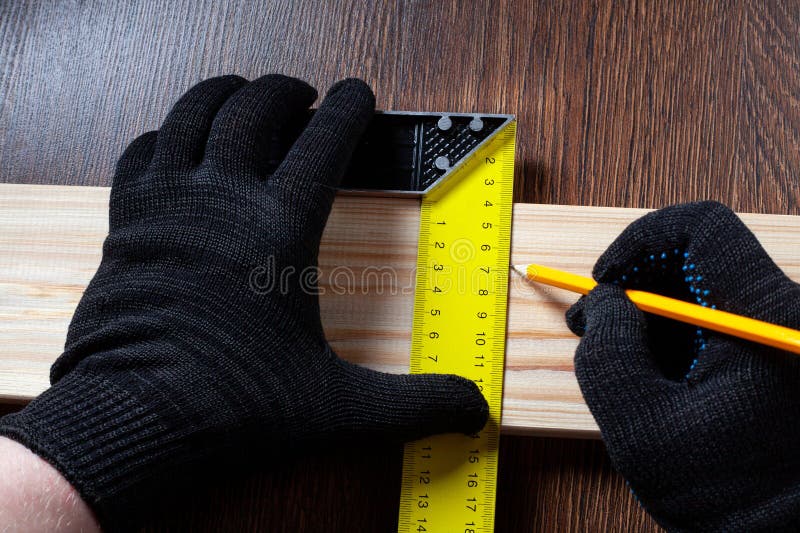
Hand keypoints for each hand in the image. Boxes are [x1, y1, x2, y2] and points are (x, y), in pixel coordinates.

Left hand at [0, 75, 487, 529]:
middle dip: (284, 90)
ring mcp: (168, 204)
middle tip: (302, 96)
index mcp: (280, 228)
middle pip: (254, 108)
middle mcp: (223, 200)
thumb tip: (476, 413)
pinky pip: (142, 151)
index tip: (357, 92)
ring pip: (192, 113)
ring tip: (242, 93)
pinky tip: (176, 142)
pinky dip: (166, 133)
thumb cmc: (235, 407)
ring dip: (223, 94)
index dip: (348, 108)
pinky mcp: (127, 221)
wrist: (136, 421)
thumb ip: (414, 404)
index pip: (325, 141)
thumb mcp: (338, 407)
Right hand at [566, 201, 799, 530]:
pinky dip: (674, 334)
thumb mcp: (641, 428)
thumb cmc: (726, 496)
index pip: (700, 227)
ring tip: (621, 359)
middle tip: (595, 323)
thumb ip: (607, 352)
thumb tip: (604, 302)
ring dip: (650, 312)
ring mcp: (782, 334)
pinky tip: (653, 373)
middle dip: (635, 282)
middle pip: (698, 255)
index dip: (639, 241)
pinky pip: (716, 318)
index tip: (605, 282)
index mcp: (763, 319)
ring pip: (703, 288)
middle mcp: (783, 315)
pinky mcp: (775, 353)